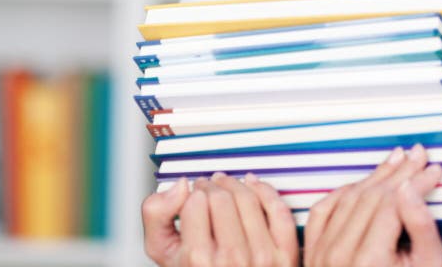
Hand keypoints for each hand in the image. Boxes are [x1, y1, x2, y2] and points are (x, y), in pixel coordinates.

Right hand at [142, 171, 299, 266]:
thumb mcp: (163, 253)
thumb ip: (157, 215)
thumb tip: (181, 185)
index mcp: (197, 261)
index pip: (196, 202)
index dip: (193, 194)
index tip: (194, 194)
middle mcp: (231, 261)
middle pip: (222, 198)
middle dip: (212, 186)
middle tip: (208, 185)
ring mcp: (261, 258)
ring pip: (249, 199)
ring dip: (235, 183)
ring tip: (225, 183)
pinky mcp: (284, 256)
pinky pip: (278, 211)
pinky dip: (266, 191)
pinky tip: (253, 184)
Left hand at [303, 144, 441, 266]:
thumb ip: (420, 227)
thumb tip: (410, 186)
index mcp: (368, 261)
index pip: (392, 202)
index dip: (415, 180)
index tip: (434, 168)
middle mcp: (337, 257)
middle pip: (370, 196)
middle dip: (398, 172)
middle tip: (418, 155)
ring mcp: (320, 257)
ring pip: (347, 199)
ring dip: (373, 177)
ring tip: (396, 161)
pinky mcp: (313, 258)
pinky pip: (323, 212)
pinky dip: (342, 193)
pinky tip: (360, 183)